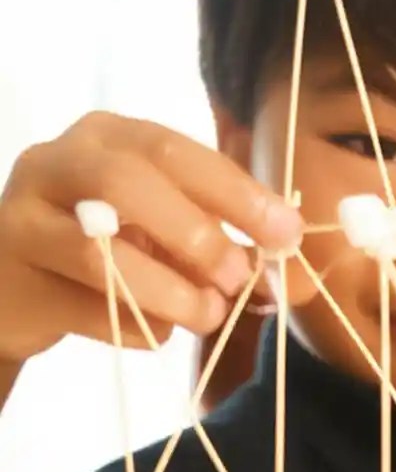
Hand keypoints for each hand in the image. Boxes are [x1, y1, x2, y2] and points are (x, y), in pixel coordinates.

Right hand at [0, 111, 302, 362]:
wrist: (15, 288)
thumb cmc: (110, 246)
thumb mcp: (167, 230)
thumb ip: (226, 243)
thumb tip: (290, 274)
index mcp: (109, 137)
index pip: (176, 151)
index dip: (236, 193)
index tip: (285, 233)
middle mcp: (57, 162)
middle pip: (126, 182)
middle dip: (196, 234)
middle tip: (238, 278)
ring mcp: (22, 218)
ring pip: (96, 250)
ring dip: (167, 289)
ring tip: (208, 315)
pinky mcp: (8, 280)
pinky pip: (80, 305)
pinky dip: (132, 326)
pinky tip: (158, 334)